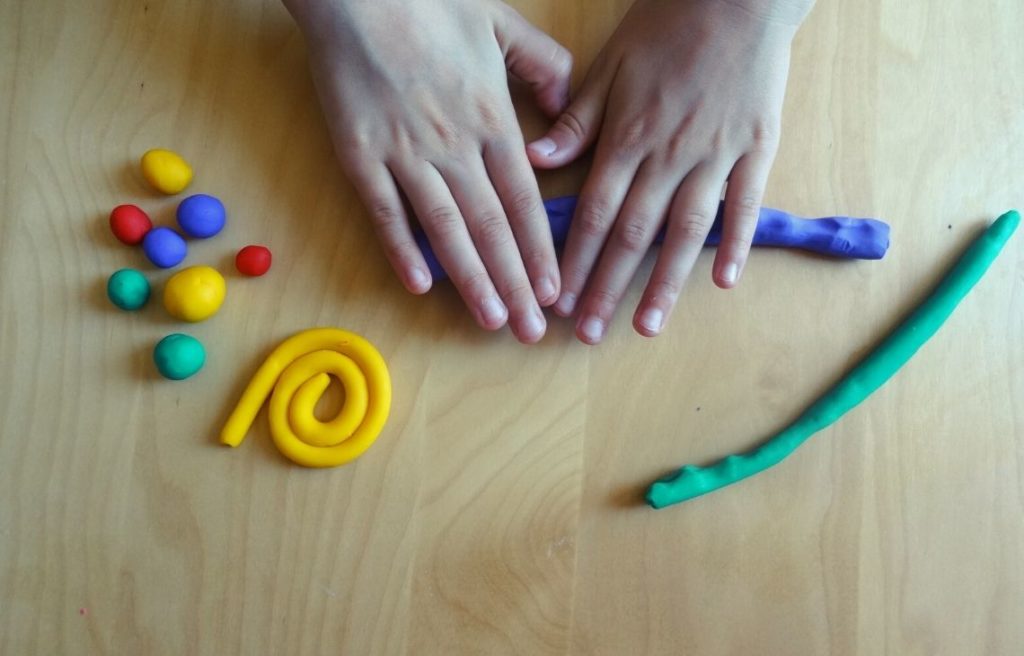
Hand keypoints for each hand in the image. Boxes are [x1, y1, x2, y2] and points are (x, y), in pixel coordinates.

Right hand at [285, 0, 572, 342]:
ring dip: (472, 280)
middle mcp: (455, 145)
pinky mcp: (359, 154)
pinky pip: (384, 212)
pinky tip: (419, 286)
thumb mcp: (501, 20)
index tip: (555, 290)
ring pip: (446, 229)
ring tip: (492, 322)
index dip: (541, 251)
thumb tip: (563, 98)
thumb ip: (541, 63)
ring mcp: (405, 153)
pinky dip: (401, 250)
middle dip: (516, 284)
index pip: (525, 200)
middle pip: (492, 228)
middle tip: (533, 330)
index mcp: (492, 117)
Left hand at [528, 0, 813, 343]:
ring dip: (665, 282)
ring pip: (686, 230)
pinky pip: (746, 203)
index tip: (560, 301)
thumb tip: (535, 160)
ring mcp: (716, 155)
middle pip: (633, 233)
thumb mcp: (610, 63)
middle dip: (608, 288)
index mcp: (628, 135)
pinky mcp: (756, 148)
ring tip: (648, 326)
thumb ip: (576, 119)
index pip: (596, 212)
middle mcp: (669, 154)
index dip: (577, 260)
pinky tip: (725, 282)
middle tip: (590, 335)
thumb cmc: (667, 25)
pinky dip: (738, 243)